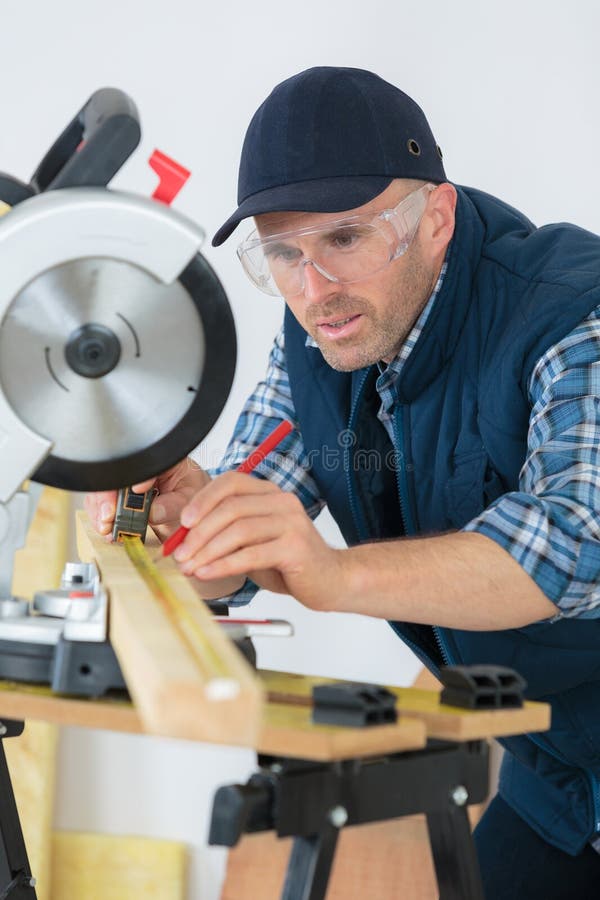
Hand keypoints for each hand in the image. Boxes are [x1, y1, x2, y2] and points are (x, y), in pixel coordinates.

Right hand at [84, 457, 209, 541]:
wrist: (192, 508)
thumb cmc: (193, 496)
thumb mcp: (190, 499)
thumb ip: (173, 505)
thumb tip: (153, 512)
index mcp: (161, 460)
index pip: (143, 461)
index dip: (136, 476)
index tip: (137, 491)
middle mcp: (139, 469)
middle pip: (114, 476)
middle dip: (107, 497)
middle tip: (109, 516)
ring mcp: (126, 483)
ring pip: (103, 491)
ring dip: (100, 511)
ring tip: (107, 527)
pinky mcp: (118, 499)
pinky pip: (102, 506)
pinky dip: (101, 519)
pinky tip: (107, 530)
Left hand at [171, 471, 346, 609]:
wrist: (330, 581)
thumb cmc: (289, 562)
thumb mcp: (252, 542)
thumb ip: (225, 534)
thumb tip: (184, 539)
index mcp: (270, 493)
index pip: (231, 482)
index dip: (202, 500)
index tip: (183, 522)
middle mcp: (282, 502)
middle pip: (230, 508)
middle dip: (198, 533)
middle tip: (179, 553)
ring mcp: (291, 523)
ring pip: (238, 531)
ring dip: (207, 550)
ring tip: (189, 567)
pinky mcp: (295, 548)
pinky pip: (250, 554)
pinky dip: (223, 565)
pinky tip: (206, 573)